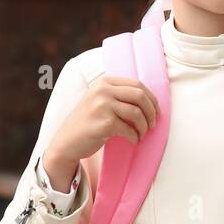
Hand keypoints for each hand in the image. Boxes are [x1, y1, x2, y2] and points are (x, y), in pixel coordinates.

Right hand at [46, 75, 161, 183]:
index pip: (137, 84)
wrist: (66, 141)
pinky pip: (129, 129)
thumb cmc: (88, 122)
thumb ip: (119, 95)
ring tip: (142, 134)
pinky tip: (133, 141)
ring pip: (137, 113)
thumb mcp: (100, 100)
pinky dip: (135, 137)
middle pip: (140, 96)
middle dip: (151, 111)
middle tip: (152, 124)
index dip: (151, 98)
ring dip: (144, 127)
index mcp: (104, 82)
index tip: (156, 111)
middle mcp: (103, 90)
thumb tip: (151, 102)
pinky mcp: (104, 123)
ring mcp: (102, 105)